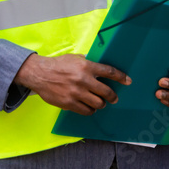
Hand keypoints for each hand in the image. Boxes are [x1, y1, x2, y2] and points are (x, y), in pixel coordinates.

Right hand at [14, 53, 130, 115]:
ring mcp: (76, 92)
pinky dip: (90, 110)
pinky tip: (90, 107)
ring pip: (97, 103)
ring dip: (101, 104)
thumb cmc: (58, 65)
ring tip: (100, 103)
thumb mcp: (75, 58)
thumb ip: (89, 63)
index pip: (109, 72)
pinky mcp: (68, 103)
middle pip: (105, 91)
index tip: (128, 81)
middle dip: (112, 96)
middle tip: (114, 98)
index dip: (121, 77)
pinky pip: (85, 110)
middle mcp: (83, 79)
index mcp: (86, 66)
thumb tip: (101, 67)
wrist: (40, 74)